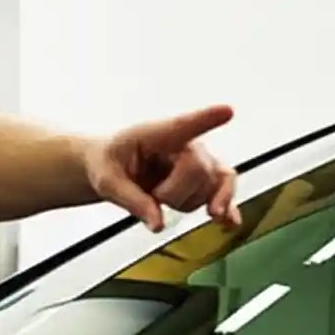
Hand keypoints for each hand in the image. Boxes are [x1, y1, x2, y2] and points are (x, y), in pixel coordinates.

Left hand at [85, 105, 241, 232]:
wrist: (111, 167)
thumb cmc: (108, 163)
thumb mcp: (106, 181)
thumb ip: (132, 200)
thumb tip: (158, 224)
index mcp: (156, 134)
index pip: (184, 125)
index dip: (206, 119)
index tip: (227, 111)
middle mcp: (185, 144)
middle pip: (199, 170)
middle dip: (175, 193)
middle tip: (153, 195)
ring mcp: (199, 161)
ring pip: (211, 187)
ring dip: (187, 203)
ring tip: (163, 197)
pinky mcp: (205, 180)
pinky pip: (225, 190)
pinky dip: (228, 206)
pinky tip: (229, 221)